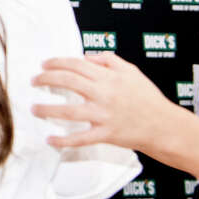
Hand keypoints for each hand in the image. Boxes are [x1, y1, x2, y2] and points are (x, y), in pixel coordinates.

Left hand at [30, 54, 189, 156]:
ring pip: (69, 111)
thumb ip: (109, 60)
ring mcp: (103, 115)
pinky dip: (63, 141)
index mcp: (109, 77)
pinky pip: (81, 139)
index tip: (44, 64)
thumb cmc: (148, 98)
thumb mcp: (132, 71)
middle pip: (68, 82)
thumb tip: (86, 57)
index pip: (76, 64)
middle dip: (46, 79)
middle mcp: (103, 94)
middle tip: (34, 81)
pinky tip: (50, 140)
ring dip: (47, 109)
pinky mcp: (106, 135)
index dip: (57, 62)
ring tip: (33, 108)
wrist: (164, 126)